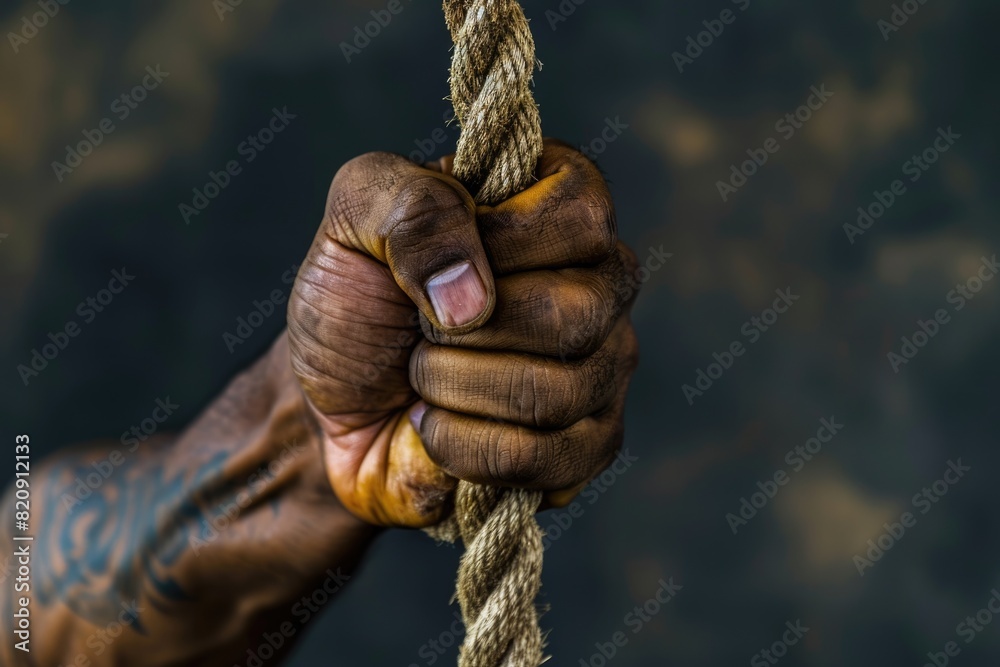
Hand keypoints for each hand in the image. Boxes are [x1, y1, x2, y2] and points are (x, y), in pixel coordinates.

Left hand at [287, 139, 639, 527]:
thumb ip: (412, 207)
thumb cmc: (357, 297)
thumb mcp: (354, 214)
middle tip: (424, 330)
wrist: (335, 401)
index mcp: (562, 208)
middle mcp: (602, 285)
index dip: (503, 242)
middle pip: (576, 314)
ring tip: (425, 376)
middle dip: (464, 332)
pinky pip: (544, 459)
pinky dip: (461, 447)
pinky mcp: (588, 446)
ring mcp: (605, 370)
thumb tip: (472, 295)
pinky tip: (437, 427)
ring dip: (454, 388)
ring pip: (556, 393)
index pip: (583, 215)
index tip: (444, 261)